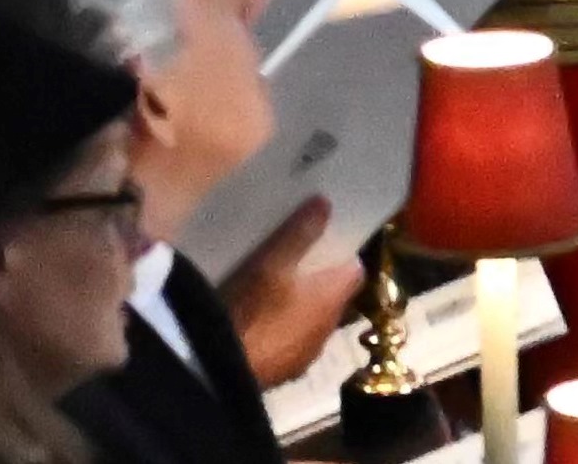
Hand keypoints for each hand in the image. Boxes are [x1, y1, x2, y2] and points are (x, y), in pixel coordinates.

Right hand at [223, 213, 356, 385]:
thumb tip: (327, 204)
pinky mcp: (285, 373)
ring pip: (311, 322)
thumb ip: (301, 233)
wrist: (223, 373)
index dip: (342, 253)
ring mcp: (307, 355)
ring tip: (271, 288)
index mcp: (332, 299)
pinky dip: (282, 331)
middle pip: (333, 297)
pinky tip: (257, 321)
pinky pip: (290, 343)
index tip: (324, 238)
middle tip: (292, 259)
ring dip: (299, 308)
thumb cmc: (253, 310)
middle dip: (318, 280)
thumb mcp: (272, 262)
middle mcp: (328, 330)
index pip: (355, 271)